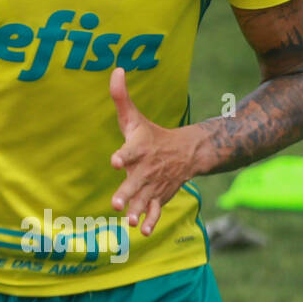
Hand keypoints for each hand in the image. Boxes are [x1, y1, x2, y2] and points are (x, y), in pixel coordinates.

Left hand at [108, 68, 200, 235]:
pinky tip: (144, 232)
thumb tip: (115, 69)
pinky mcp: (160, 196)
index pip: (131, 150)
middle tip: (116, 203)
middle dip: (127, 193)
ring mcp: (155, 185)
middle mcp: (147, 169)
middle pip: (135, 181)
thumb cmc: (151, 134)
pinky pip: (157, 210)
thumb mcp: (135, 117)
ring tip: (130, 221)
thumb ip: (121, 97)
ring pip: (145, 200)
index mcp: (140, 148)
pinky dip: (152, 220)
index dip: (122, 155)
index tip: (114, 160)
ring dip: (138, 211)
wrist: (188, 152)